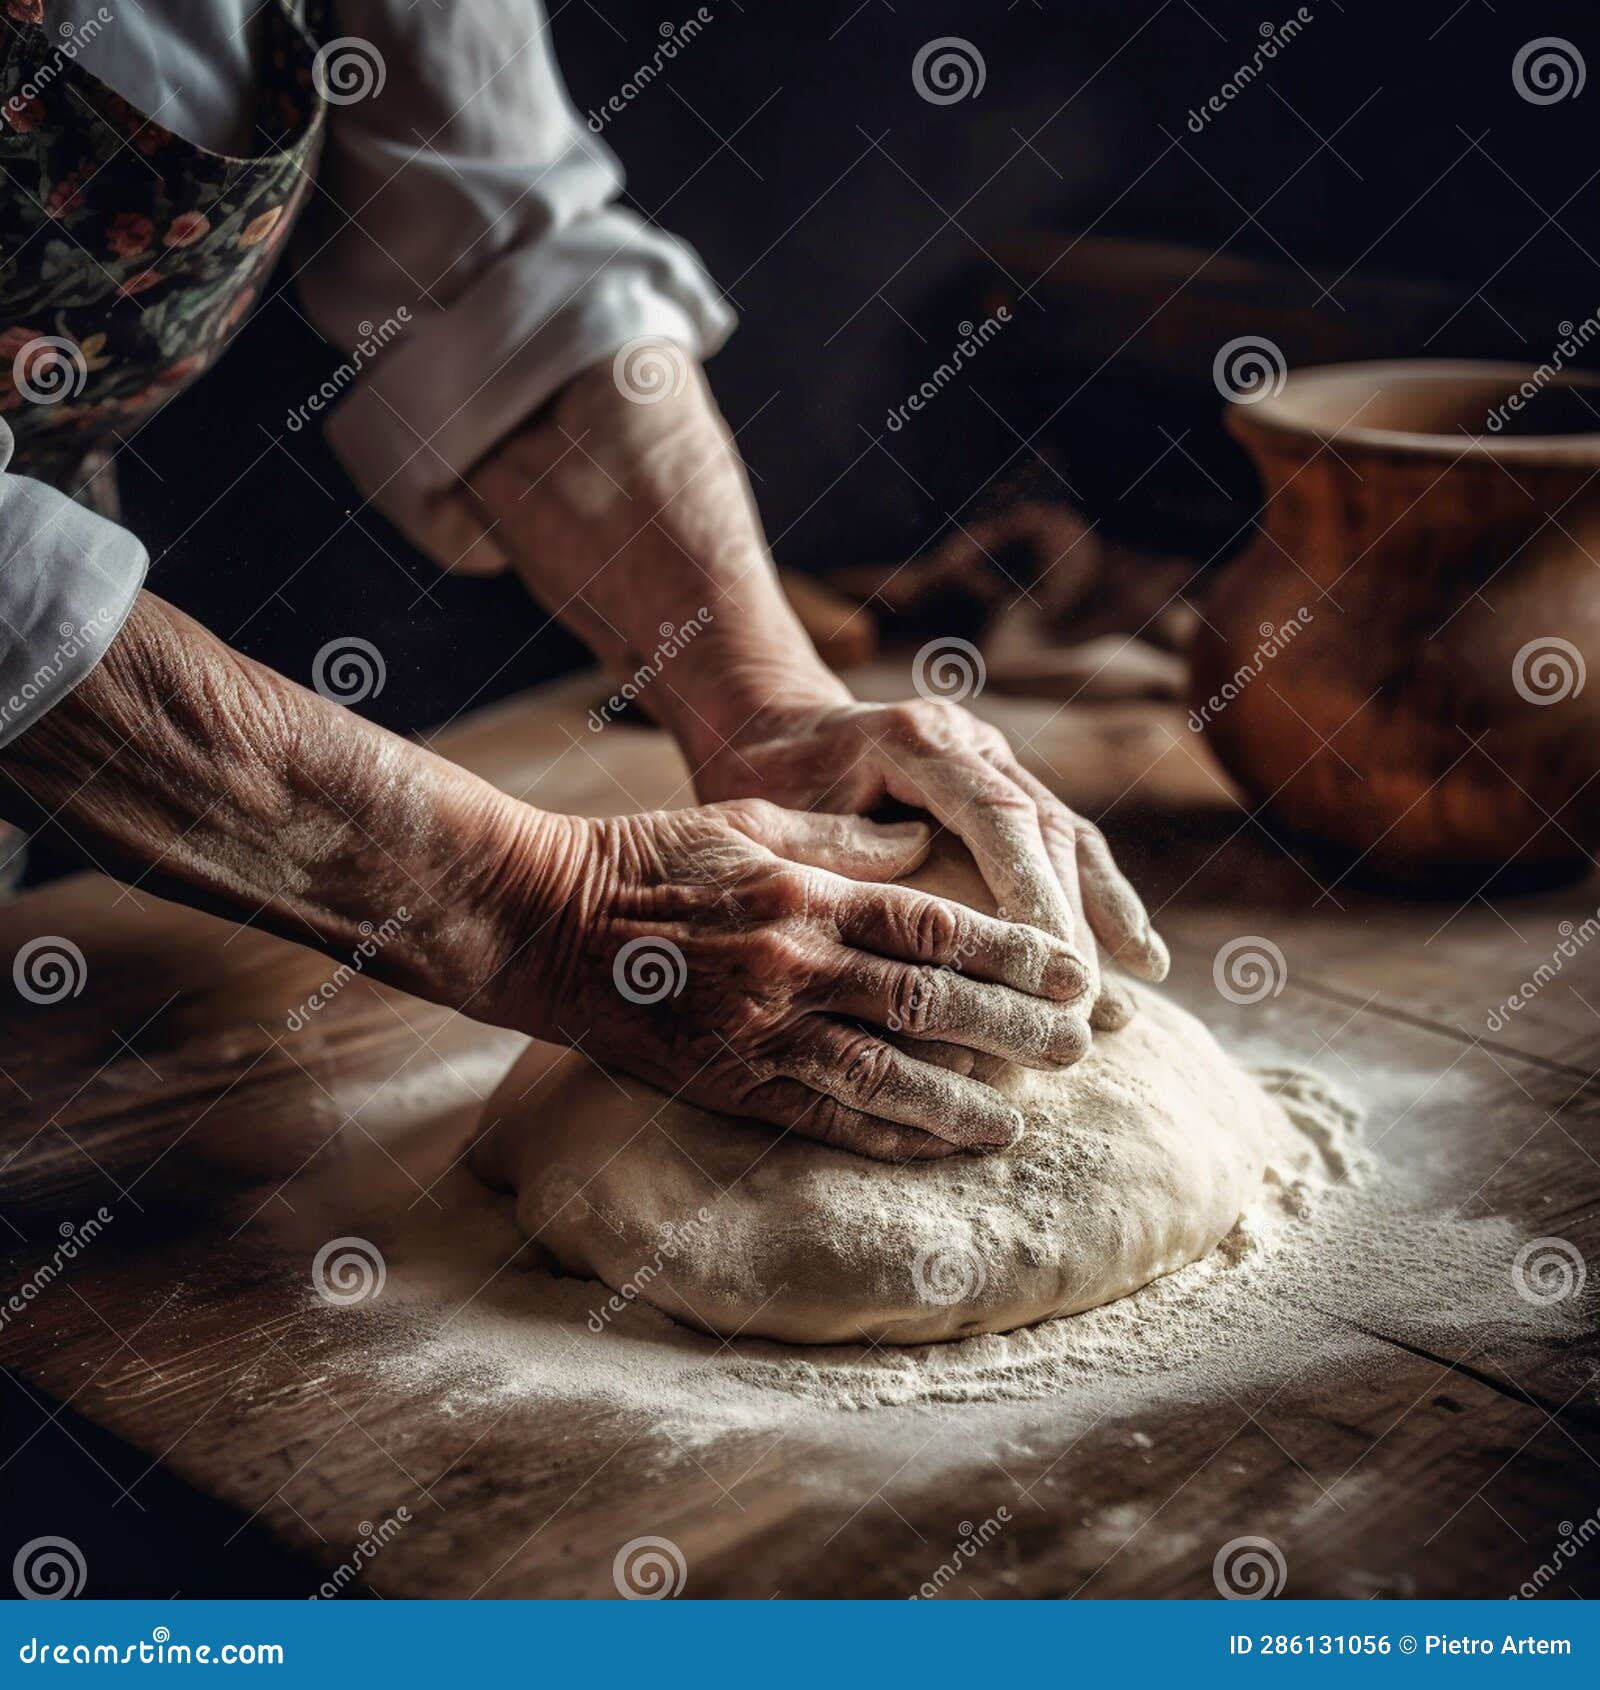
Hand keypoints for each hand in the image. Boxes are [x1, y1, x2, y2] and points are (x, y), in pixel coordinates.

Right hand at [483, 798, 1095, 1160]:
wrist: (549, 925)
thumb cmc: (650, 861)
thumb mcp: (748, 820)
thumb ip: (841, 836)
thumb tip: (921, 843)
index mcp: (806, 896)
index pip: (933, 924)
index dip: (1011, 952)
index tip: (1069, 971)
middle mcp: (795, 968)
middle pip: (928, 1003)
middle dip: (1011, 1030)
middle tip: (1076, 1047)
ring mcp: (762, 1033)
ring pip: (887, 1075)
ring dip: (962, 1101)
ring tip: (1020, 1120)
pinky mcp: (732, 1083)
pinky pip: (826, 1117)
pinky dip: (889, 1135)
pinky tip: (936, 1146)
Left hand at [697, 697, 1168, 1030]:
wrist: (776, 724)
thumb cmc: (769, 778)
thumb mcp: (778, 812)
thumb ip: (837, 855)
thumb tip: (901, 934)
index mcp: (916, 737)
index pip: (994, 813)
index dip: (1030, 887)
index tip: (1051, 959)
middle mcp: (970, 742)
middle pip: (1042, 828)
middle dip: (1069, 918)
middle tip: (1082, 1006)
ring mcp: (997, 761)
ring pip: (1068, 837)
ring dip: (1103, 916)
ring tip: (1128, 994)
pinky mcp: (1008, 789)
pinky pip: (1067, 847)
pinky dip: (1103, 901)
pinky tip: (1141, 960)